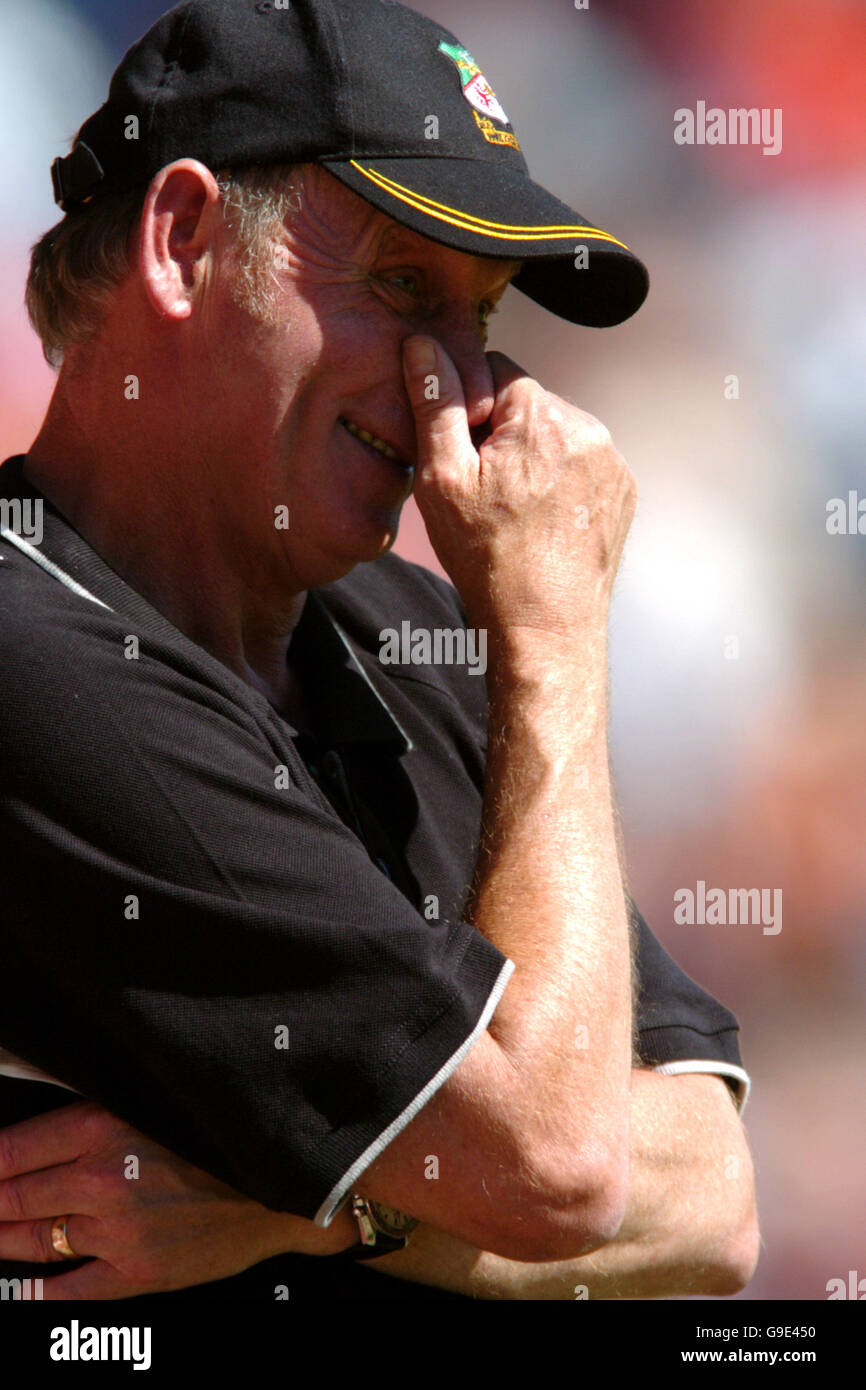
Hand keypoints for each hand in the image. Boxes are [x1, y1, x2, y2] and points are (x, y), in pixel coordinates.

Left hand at [0, 1101, 355, 1298]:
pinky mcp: (137, 1274)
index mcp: (103, 1124)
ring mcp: (116, 1232)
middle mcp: (101, 1178)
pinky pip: (68, 1291)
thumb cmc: (222, 1134)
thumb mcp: (153, 1102)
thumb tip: (43, 1131)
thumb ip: (97, 1112)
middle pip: (13, 1196)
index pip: (13, 1148)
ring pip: (33, 1241)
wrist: (285, 1183)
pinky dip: (38, 1288)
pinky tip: (26, 1280)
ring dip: (4, 1237)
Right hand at [402, 337, 636, 641]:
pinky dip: (561, 483)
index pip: (493, 370)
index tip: (462, 454)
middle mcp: (587, 427)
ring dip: (533, 457)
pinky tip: (542, 522)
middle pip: (528, 404)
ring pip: (556, 435)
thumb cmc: (487, 557)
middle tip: (484, 490)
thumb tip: (422, 344)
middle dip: (502, 432)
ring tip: (515, 510)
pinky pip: (583, 465)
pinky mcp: (624, 491)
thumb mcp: (441, 479)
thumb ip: (434, 404)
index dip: (468, 410)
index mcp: (540, 414)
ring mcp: (612, 461)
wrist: (546, 626)